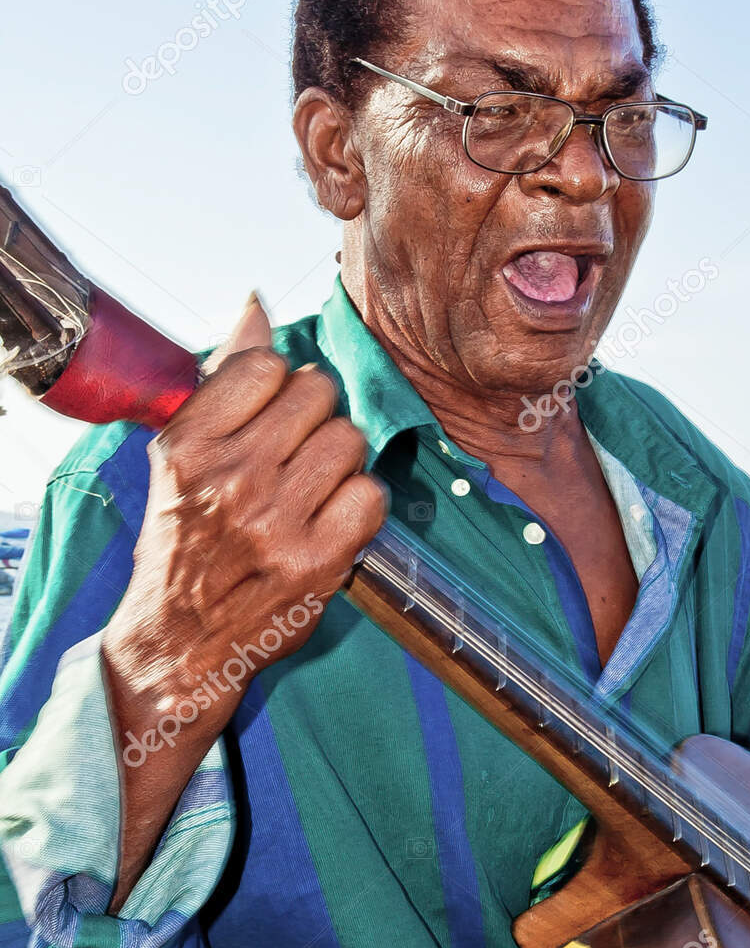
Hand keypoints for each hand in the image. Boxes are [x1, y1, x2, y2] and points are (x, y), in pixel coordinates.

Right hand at [103, 293, 386, 905]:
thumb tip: (257, 304)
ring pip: (350, 441)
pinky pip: (371, 496)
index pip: (267, 365)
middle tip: (295, 459)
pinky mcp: (316, 563)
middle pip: (318, 395)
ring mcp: (273, 522)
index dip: (280, 386)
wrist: (180, 642)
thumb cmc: (185, 539)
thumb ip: (224, 378)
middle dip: (316, 420)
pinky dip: (361, 507)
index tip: (270, 418)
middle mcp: (229, 478)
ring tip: (311, 492)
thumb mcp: (182, 455)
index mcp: (188, 445)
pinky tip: (332, 523)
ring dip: (341, 462)